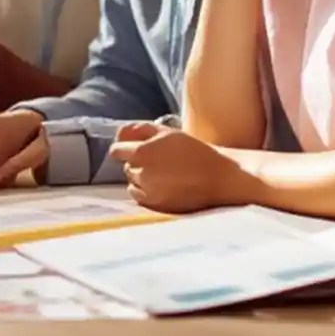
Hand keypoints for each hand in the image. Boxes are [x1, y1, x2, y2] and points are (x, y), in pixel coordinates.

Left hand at [109, 123, 253, 213]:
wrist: (218, 177)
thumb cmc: (193, 151)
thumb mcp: (167, 132)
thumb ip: (139, 130)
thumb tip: (119, 135)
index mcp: (142, 152)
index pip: (116, 150)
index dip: (125, 148)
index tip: (134, 149)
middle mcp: (141, 173)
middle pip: (126, 167)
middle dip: (137, 163)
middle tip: (159, 161)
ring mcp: (148, 191)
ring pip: (132, 182)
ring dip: (141, 177)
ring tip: (163, 174)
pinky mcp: (156, 205)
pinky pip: (138, 196)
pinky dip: (145, 191)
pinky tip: (163, 185)